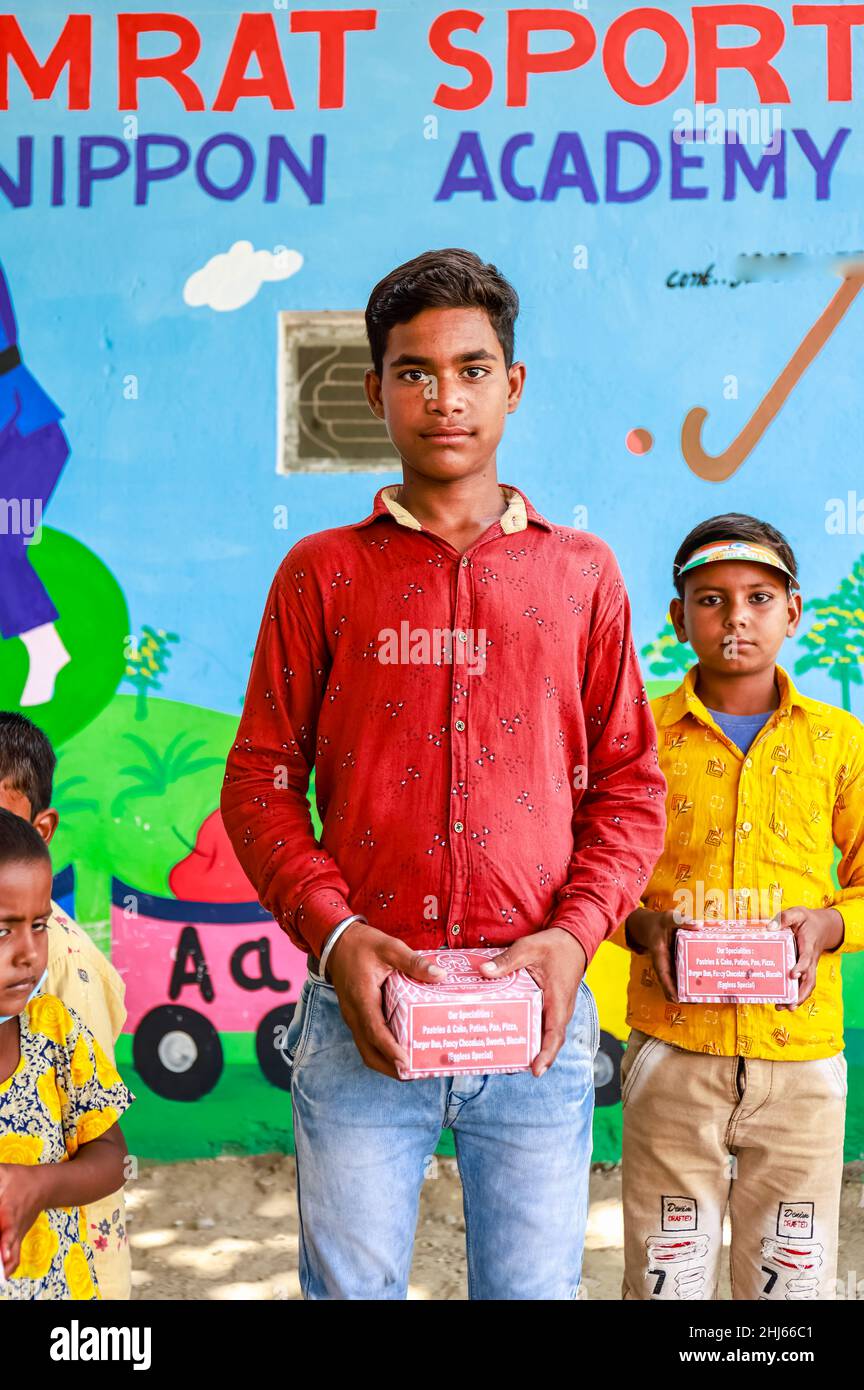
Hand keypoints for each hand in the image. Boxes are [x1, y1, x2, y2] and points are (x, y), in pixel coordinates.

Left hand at [0, 1163, 46, 1279]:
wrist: (44, 1186)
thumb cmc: (19, 1178)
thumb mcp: (3, 1172)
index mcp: (11, 1209)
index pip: (8, 1227)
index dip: (6, 1242)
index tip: (3, 1255)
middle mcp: (16, 1226)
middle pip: (8, 1246)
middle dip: (3, 1258)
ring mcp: (18, 1234)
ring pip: (12, 1256)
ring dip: (4, 1267)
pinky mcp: (17, 1239)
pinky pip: (14, 1258)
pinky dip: (8, 1267)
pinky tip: (2, 1275)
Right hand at [326, 922, 446, 1078]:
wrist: (337, 941)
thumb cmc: (363, 944)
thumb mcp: (389, 947)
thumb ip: (413, 962)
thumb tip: (440, 975)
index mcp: (362, 998)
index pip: (374, 1031)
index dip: (390, 1049)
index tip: (406, 1063)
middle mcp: (354, 1014)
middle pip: (369, 1052)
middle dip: (391, 1067)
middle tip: (417, 1073)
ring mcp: (353, 1018)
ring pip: (367, 1050)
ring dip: (387, 1063)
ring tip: (412, 1068)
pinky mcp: (356, 1017)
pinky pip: (367, 1041)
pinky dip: (382, 1051)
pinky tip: (402, 1049)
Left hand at [477, 927, 587, 1076]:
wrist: (573, 940)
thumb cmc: (554, 945)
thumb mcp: (528, 948)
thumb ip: (507, 961)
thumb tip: (484, 971)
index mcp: (558, 1000)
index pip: (555, 1033)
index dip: (546, 1054)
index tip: (535, 1070)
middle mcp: (560, 1010)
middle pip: (549, 1040)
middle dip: (533, 1057)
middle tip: (510, 1068)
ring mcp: (557, 1009)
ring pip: (545, 1034)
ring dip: (532, 1047)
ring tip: (508, 1058)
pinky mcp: (552, 1006)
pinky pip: (542, 1024)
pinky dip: (531, 1032)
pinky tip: (513, 1034)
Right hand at [624, 908, 698, 1002]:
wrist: (652, 926)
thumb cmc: (659, 923)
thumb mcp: (668, 919)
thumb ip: (681, 921)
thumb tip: (699, 925)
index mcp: (660, 956)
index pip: (663, 975)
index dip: (669, 988)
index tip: (677, 1000)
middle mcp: (667, 964)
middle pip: (674, 983)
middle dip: (684, 993)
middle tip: (698, 1000)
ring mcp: (674, 965)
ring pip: (681, 980)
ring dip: (691, 987)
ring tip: (706, 994)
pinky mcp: (680, 962)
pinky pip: (687, 971)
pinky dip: (696, 976)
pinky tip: (709, 979)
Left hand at [774, 906, 843, 1010]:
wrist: (823, 926)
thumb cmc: (807, 920)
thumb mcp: (797, 913)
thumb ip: (784, 918)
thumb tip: (770, 928)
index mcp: (808, 945)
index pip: (807, 958)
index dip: (801, 967)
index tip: (792, 974)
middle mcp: (810, 959)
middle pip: (810, 980)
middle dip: (800, 993)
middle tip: (789, 1004)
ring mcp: (809, 966)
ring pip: (807, 985)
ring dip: (798, 998)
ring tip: (783, 1007)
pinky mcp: (805, 969)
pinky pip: (803, 984)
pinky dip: (796, 994)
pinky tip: (783, 1001)